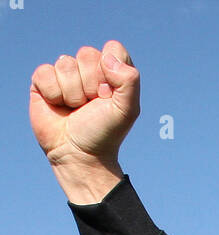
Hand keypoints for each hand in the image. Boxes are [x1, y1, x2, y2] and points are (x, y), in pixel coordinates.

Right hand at [30, 42, 138, 197]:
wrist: (79, 156)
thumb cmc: (104, 134)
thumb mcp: (127, 110)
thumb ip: (130, 80)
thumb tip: (106, 58)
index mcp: (112, 72)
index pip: (113, 49)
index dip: (111, 72)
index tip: (109, 96)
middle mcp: (88, 70)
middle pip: (88, 54)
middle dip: (91, 84)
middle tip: (91, 106)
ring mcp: (65, 75)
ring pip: (66, 64)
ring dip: (73, 93)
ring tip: (75, 109)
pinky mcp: (43, 82)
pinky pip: (45, 72)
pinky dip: (54, 93)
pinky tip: (58, 106)